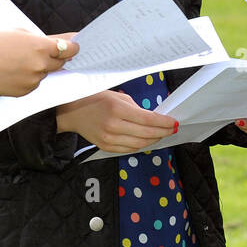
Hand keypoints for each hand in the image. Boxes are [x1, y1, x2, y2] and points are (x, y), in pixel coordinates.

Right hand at [0, 30, 78, 96]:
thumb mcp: (19, 33)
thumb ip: (42, 39)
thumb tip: (61, 42)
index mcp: (41, 47)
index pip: (69, 49)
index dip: (72, 48)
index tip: (72, 48)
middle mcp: (40, 65)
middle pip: (60, 63)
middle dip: (54, 58)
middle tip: (39, 53)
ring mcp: (34, 80)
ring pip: (45, 74)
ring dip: (38, 68)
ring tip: (17, 62)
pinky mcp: (26, 91)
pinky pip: (34, 84)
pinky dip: (28, 79)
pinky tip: (13, 73)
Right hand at [56, 90, 177, 154]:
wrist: (72, 112)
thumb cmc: (96, 100)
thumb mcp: (118, 97)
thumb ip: (136, 108)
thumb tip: (154, 119)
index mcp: (117, 109)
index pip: (148, 119)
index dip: (165, 123)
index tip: (175, 123)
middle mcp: (114, 126)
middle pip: (147, 133)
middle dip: (163, 132)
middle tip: (172, 129)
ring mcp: (109, 139)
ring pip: (140, 144)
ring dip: (154, 140)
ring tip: (162, 134)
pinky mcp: (105, 147)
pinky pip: (129, 149)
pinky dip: (141, 145)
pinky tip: (147, 140)